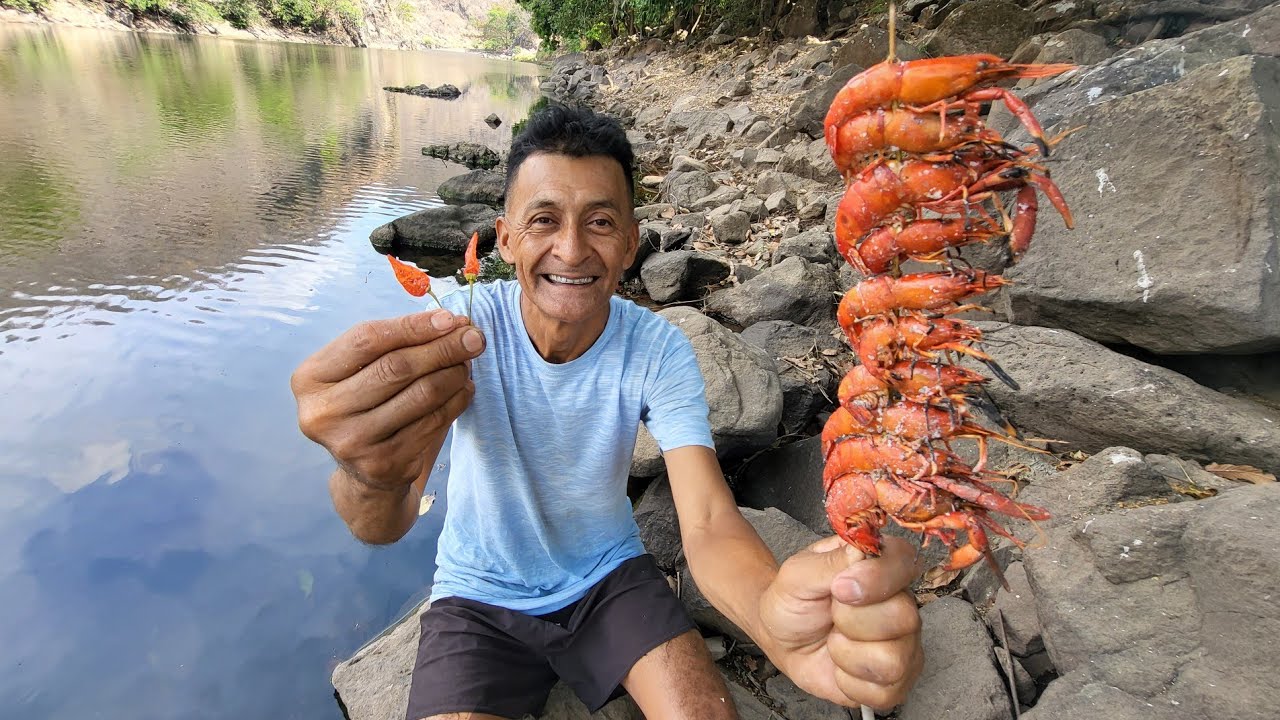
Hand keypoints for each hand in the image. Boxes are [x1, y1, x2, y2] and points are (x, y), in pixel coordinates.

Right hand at [290, 309, 484, 491]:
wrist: (363, 470)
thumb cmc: (366, 402)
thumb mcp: (362, 369)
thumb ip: (397, 343)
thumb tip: (454, 324)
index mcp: (310, 378)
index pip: (366, 340)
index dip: (412, 326)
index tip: (450, 319)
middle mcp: (323, 412)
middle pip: (396, 367)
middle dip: (442, 347)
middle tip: (474, 337)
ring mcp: (352, 441)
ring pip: (420, 394)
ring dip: (454, 373)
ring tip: (468, 362)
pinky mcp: (382, 463)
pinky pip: (432, 423)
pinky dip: (456, 401)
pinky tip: (464, 388)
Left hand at [757, 535, 923, 710]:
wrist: (781, 637)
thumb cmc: (794, 600)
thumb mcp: (798, 573)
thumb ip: (830, 563)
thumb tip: (860, 553)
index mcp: (882, 566)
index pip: (905, 563)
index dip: (877, 578)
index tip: (840, 588)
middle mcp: (902, 603)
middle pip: (903, 616)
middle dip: (851, 620)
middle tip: (831, 614)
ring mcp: (904, 644)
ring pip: (894, 658)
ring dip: (847, 653)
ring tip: (834, 641)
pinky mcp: (896, 680)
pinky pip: (884, 691)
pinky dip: (848, 681)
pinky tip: (839, 665)